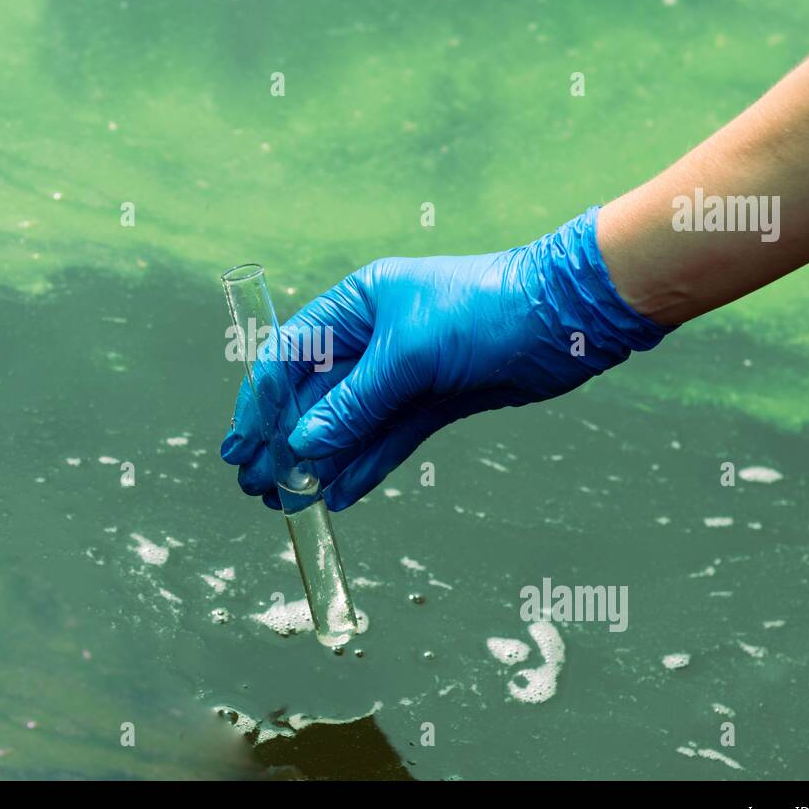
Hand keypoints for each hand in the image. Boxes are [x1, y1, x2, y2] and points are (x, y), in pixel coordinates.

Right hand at [220, 209, 671, 510]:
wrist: (565, 318)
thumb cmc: (485, 310)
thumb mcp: (410, 353)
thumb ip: (355, 402)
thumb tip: (303, 445)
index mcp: (355, 306)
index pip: (289, 355)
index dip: (261, 403)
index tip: (243, 445)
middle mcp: (371, 338)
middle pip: (312, 396)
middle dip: (282, 441)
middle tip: (255, 485)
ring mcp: (402, 373)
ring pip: (347, 424)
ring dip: (319, 462)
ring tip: (288, 503)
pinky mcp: (433, 402)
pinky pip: (386, 438)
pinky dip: (364, 466)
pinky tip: (338, 495)